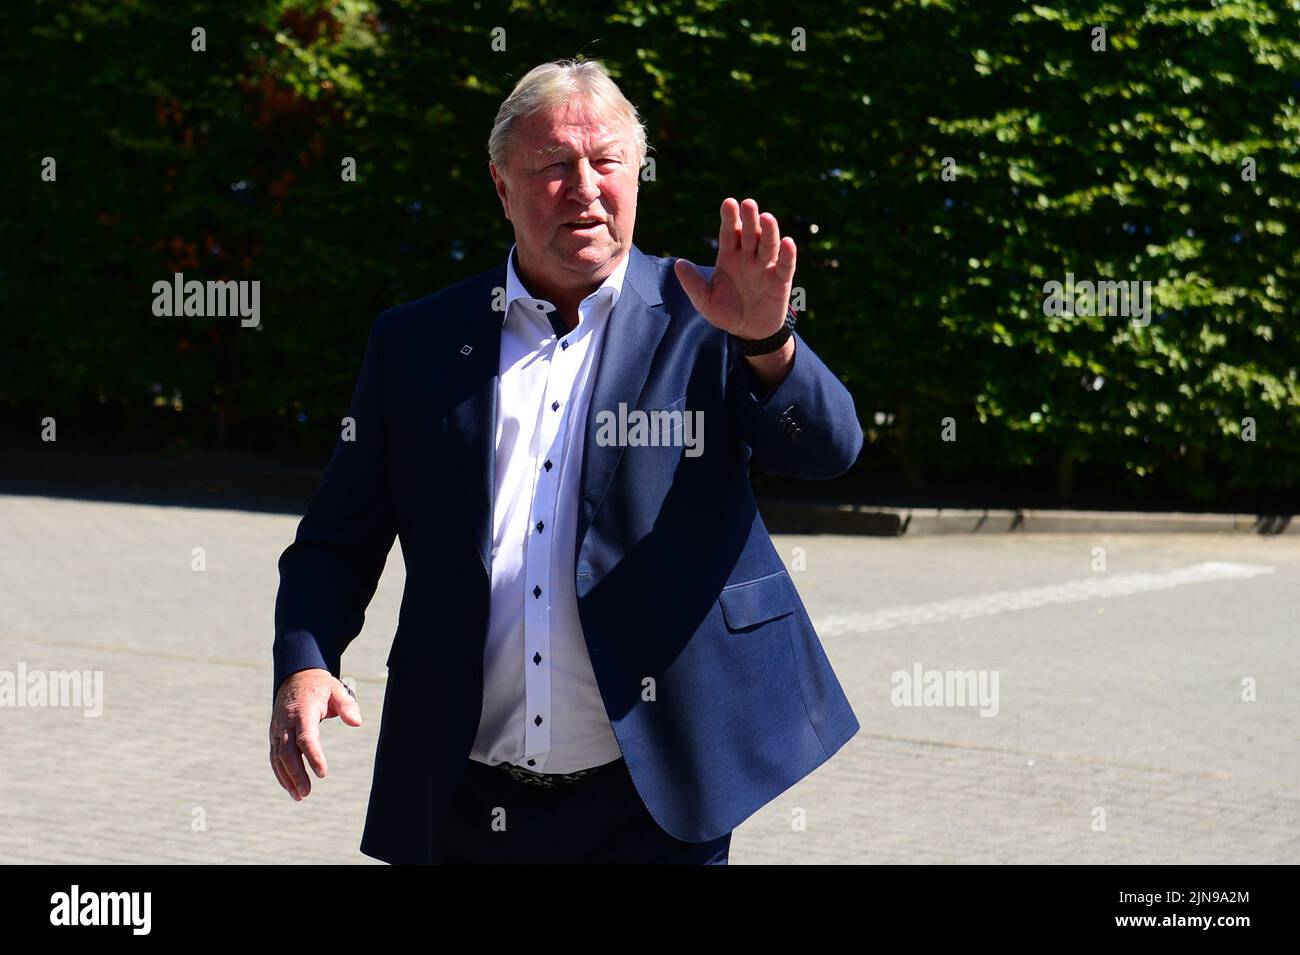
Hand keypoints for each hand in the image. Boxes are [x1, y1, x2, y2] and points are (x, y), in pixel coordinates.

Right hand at [269, 668, 361, 799]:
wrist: (294, 676)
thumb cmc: (319, 686)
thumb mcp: (337, 689)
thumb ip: (347, 705)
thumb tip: (357, 723)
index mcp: (303, 711)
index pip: (306, 737)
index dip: (313, 756)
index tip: (322, 773)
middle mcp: (286, 722)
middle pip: (288, 752)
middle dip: (296, 774)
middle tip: (307, 792)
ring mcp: (278, 729)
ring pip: (278, 757)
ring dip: (287, 778)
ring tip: (299, 796)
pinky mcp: (275, 734)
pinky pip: (274, 756)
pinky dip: (280, 772)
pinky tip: (289, 787)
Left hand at [673, 197, 795, 340]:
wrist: (748, 332)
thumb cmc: (726, 312)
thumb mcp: (705, 301)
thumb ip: (693, 283)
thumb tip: (678, 264)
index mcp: (730, 256)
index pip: (729, 233)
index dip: (730, 218)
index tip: (728, 203)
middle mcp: (749, 257)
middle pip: (750, 234)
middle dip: (749, 219)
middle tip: (748, 204)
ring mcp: (766, 267)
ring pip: (768, 245)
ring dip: (768, 232)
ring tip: (767, 218)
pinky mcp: (781, 281)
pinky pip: (785, 266)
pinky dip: (788, 254)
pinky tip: (788, 242)